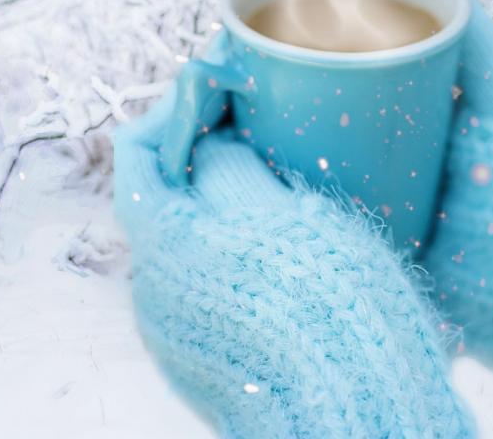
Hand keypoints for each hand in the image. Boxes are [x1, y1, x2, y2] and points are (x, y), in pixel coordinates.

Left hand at [114, 96, 472, 438]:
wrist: (355, 422)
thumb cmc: (328, 313)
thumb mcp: (285, 214)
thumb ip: (232, 165)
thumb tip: (212, 137)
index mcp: (164, 243)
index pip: (137, 151)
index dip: (172, 108)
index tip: (217, 87)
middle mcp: (155, 289)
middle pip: (165, 194)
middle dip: (206, 153)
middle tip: (258, 127)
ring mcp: (178, 329)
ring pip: (192, 238)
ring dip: (226, 201)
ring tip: (284, 179)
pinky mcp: (207, 356)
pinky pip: (211, 281)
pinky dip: (238, 247)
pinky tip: (289, 243)